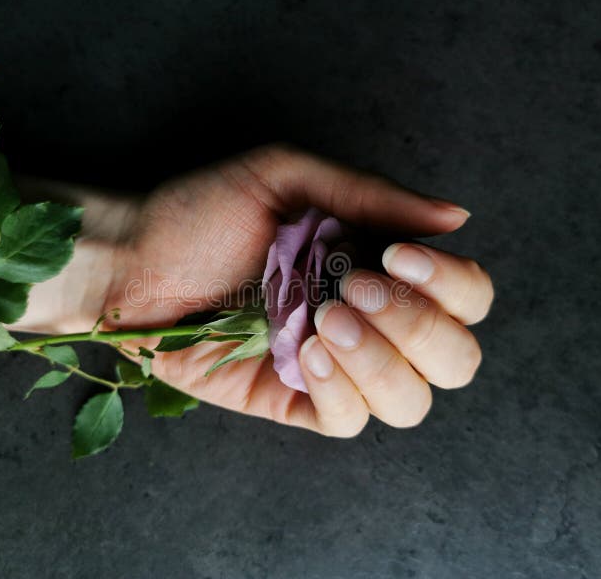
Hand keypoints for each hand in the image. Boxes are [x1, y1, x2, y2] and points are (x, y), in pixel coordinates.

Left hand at [99, 144, 492, 435]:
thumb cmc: (203, 212)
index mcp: (383, 267)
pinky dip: (340, 389)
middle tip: (355, 288)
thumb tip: (457, 217)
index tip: (396, 254)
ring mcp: (335, 368)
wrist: (133, 260)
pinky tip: (304, 353)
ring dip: (379, 360)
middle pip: (455, 359)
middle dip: (418, 326)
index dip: (452, 285)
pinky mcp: (295, 402)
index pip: (466, 297)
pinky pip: (348, 421)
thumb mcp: (290, 179)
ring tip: (323, 319)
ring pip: (410, 401)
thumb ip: (372, 197)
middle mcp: (371, 323)